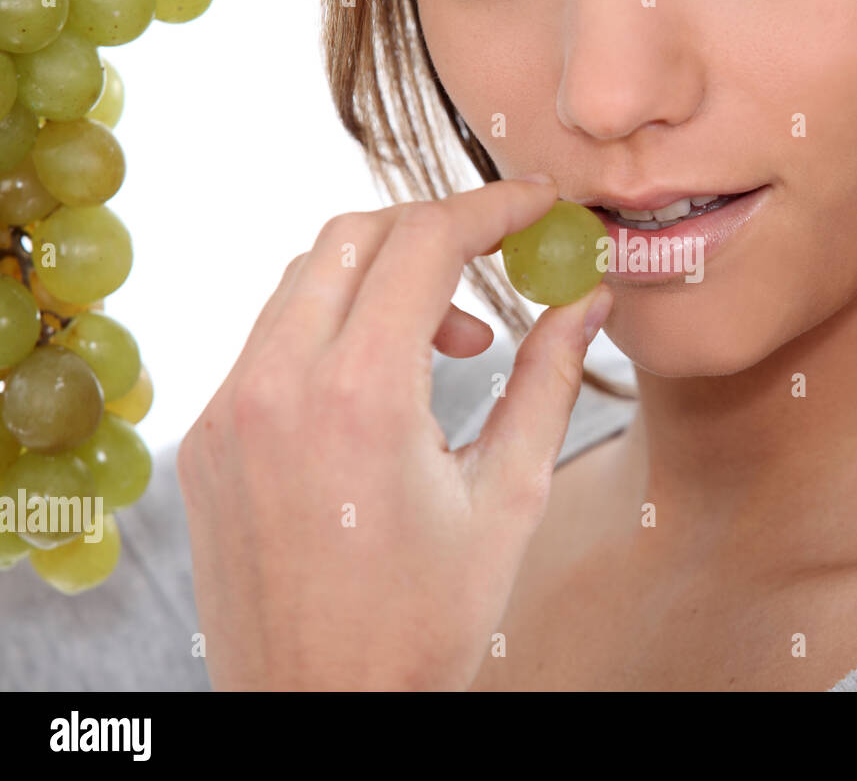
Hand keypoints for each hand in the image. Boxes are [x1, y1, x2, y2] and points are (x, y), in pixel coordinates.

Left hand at [176, 177, 612, 689]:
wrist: (320, 711)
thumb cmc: (423, 625)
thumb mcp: (507, 500)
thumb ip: (548, 381)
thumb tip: (586, 300)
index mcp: (359, 398)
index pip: (425, 242)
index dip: (493, 208)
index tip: (537, 205)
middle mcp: (276, 385)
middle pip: (354, 235)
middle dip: (436, 229)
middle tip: (497, 263)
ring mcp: (228, 410)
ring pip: (306, 277)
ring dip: (384, 276)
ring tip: (451, 343)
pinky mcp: (209, 438)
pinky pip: (271, 335)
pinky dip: (335, 324)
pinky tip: (383, 383)